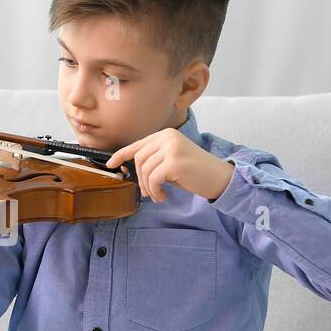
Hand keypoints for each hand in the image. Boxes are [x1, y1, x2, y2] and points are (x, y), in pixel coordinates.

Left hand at [106, 129, 233, 201]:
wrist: (219, 178)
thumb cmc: (195, 173)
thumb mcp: (171, 161)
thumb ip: (154, 160)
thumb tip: (129, 168)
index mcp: (166, 134)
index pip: (138, 144)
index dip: (121, 154)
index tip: (110, 164)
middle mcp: (168, 137)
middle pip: (139, 159)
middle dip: (139, 179)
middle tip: (148, 192)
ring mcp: (171, 148)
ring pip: (145, 170)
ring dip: (148, 187)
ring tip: (158, 195)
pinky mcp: (174, 162)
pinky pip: (153, 179)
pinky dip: (155, 191)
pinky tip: (163, 196)